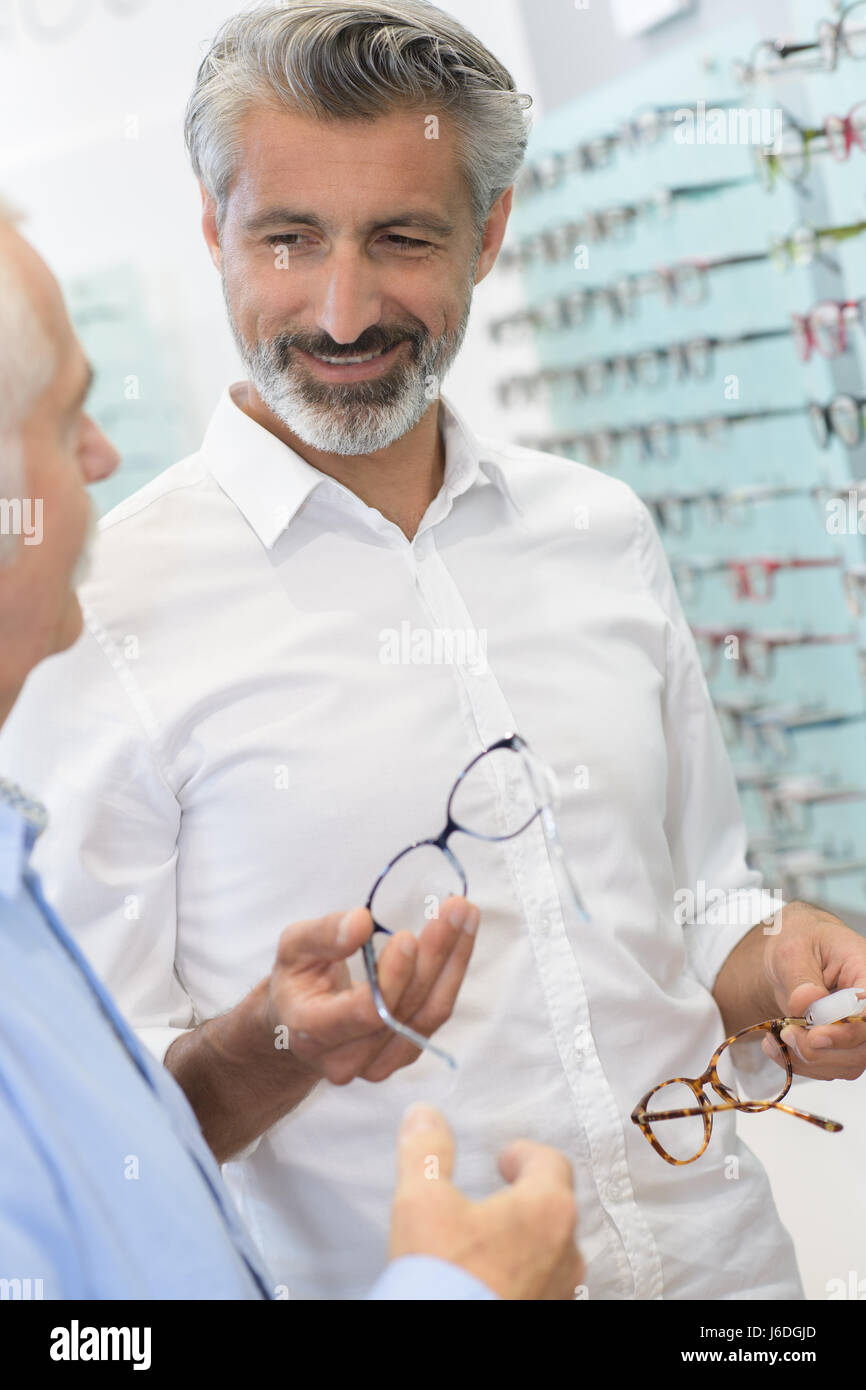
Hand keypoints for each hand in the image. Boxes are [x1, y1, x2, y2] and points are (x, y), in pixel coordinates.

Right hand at [266, 896, 479, 1084]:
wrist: (297, 1025)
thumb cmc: (296, 980)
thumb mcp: (293, 948)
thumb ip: (323, 935)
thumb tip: (361, 921)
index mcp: (311, 1031)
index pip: (363, 1013)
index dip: (391, 978)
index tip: (407, 936)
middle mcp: (345, 1058)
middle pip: (402, 1010)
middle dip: (433, 955)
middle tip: (454, 909)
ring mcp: (377, 1063)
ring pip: (428, 1014)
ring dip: (452, 961)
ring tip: (464, 914)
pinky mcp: (402, 1055)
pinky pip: (434, 1015)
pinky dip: (451, 974)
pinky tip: (460, 938)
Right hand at [389, 1103, 583, 1300]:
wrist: (443, 1340)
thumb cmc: (441, 1273)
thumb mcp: (421, 1201)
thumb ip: (426, 1151)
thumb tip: (424, 1115)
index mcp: (546, 1208)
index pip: (551, 1162)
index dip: (525, 1155)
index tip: (503, 1160)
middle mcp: (566, 1250)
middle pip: (556, 1207)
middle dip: (528, 1196)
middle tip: (498, 1195)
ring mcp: (561, 1291)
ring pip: (554, 1252)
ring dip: (529, 1239)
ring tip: (493, 1241)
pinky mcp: (549, 1316)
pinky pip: (545, 1287)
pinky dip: (525, 1276)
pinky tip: (494, 1280)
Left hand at [762, 902, 865, 1078]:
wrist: (795, 952)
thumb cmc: (801, 941)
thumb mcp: (792, 948)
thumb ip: (799, 976)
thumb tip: (806, 1002)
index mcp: (865, 973)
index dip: (847, 1031)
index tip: (814, 1036)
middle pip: (862, 1046)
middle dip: (820, 1050)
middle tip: (786, 1034)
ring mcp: (859, 1029)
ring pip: (847, 1064)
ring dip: (808, 1060)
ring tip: (776, 1037)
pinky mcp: (843, 1045)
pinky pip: (829, 1067)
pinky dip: (800, 1063)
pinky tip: (776, 1045)